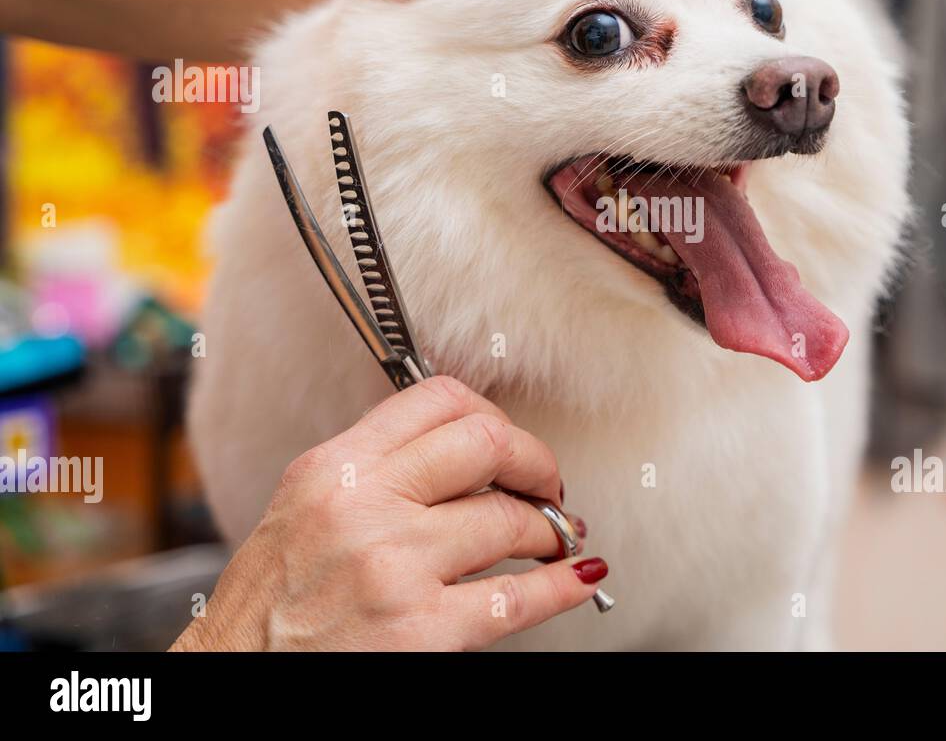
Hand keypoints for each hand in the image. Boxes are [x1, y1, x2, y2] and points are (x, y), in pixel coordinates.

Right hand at [171, 376, 605, 650]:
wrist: (233, 680)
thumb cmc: (265, 608)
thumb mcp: (301, 509)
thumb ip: (372, 472)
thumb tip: (457, 452)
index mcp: (333, 469)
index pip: (438, 399)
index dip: (492, 415)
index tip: (507, 441)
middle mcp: (363, 507)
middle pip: (487, 444)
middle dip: (536, 462)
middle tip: (546, 486)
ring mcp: (394, 568)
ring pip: (509, 518)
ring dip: (548, 529)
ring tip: (553, 540)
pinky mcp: (420, 632)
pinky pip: (517, 597)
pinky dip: (562, 587)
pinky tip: (577, 579)